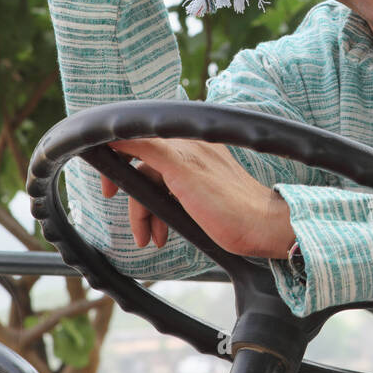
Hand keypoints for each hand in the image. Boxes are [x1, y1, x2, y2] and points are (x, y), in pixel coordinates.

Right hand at [99, 136, 295, 259]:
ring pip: (157, 188)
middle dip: (137, 203)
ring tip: (151, 240)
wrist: (263, 229)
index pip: (139, 141)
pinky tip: (164, 235)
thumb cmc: (228, 206)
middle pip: (145, 171)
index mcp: (185, 141)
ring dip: (149, 215)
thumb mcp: (182, 174)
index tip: (109, 189)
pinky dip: (163, 215)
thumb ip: (151, 148)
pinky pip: (172, 197)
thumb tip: (120, 132)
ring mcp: (199, 168)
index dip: (118, 162)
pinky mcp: (205, 187)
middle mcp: (191, 149)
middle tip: (136, 230)